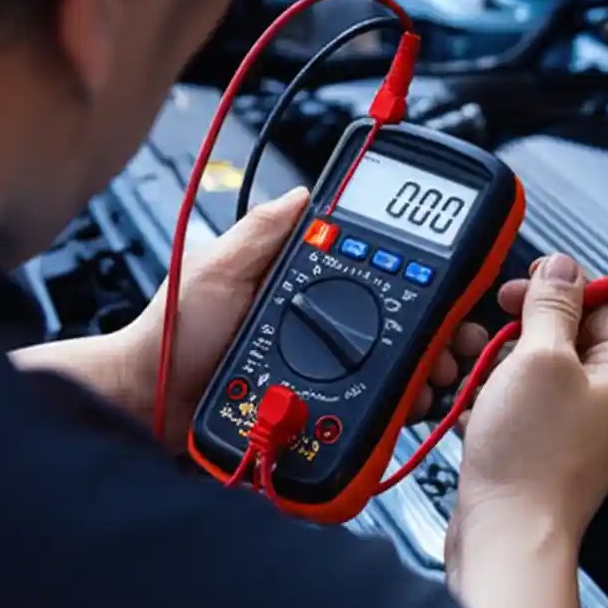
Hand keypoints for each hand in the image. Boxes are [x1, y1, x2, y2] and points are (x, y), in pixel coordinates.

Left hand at [117, 187, 487, 449]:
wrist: (149, 405)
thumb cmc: (172, 337)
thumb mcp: (216, 270)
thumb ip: (259, 233)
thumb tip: (306, 195)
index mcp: (303, 289)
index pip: (374, 274)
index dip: (418, 277)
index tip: (451, 283)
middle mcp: (319, 330)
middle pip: (396, 327)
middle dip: (438, 332)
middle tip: (459, 340)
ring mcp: (322, 373)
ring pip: (392, 371)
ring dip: (426, 371)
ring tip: (442, 373)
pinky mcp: (319, 412)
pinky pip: (368, 412)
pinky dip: (397, 410)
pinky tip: (414, 405)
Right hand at [444, 253, 607, 607]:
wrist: (506, 538)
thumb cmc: (532, 462)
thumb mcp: (539, 359)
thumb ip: (552, 306)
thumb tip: (563, 267)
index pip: (601, 309)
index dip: (560, 289)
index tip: (524, 284)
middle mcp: (603, 405)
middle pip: (560, 340)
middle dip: (515, 333)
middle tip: (489, 335)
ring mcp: (570, 432)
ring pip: (528, 373)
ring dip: (494, 367)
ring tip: (473, 377)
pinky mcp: (536, 453)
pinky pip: (512, 408)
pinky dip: (488, 401)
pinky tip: (472, 409)